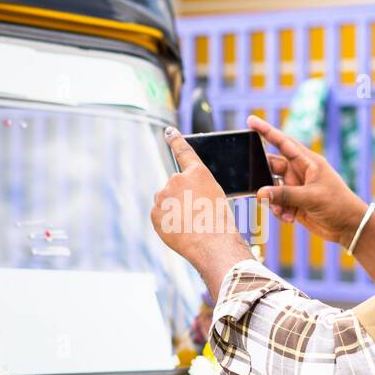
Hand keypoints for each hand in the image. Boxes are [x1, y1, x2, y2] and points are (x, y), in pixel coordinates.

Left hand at [151, 127, 253, 296]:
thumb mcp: (216, 196)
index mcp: (197, 172)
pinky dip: (167, 222)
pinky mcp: (155, 212)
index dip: (176, 140)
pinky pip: (160, 215)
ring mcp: (164, 195)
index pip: (184, 152)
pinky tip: (179, 230)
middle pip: (175, 186)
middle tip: (196, 214)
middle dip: (181, 197)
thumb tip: (181, 199)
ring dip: (174, 209)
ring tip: (189, 224)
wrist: (211, 243)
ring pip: (166, 201)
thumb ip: (197, 190)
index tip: (169, 131)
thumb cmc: (220, 223)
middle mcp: (177, 179)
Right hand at [247, 114, 369, 244]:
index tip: (250, 121)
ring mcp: (296, 188)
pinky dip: (278, 211)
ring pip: (271, 188)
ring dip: (272, 200)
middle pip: (272, 167)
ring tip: (281, 211)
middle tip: (256, 184)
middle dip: (262, 176)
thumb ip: (284, 195)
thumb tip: (260, 193)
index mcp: (307, 162)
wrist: (349, 226)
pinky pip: (276, 204)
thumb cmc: (337, 204)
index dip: (266, 131)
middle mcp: (299, 172)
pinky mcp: (294, 203)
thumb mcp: (311, 197)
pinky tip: (289, 219)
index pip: (283, 142)